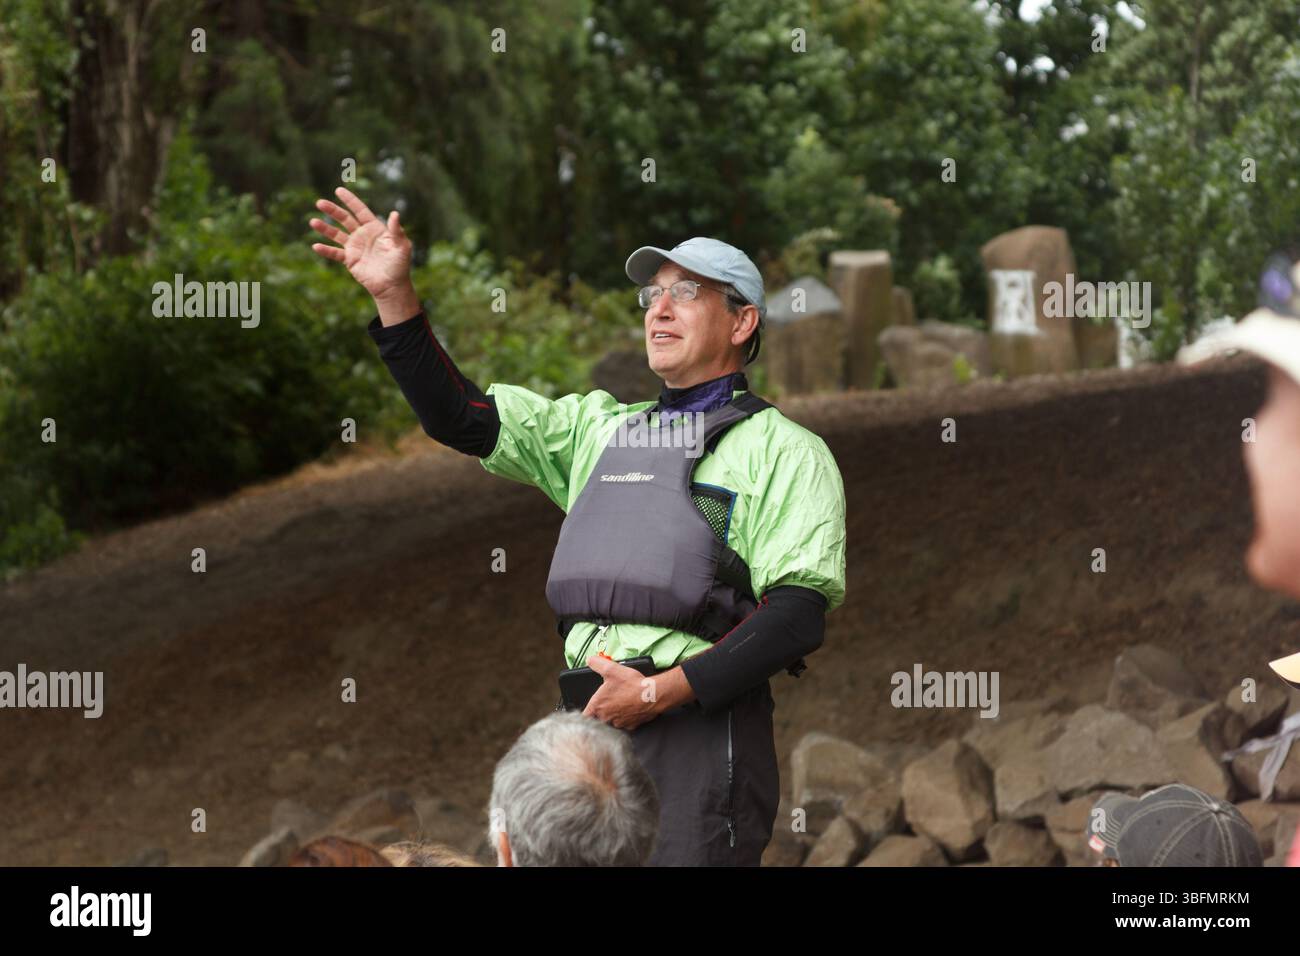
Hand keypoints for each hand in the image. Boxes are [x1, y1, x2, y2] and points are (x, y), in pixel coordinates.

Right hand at [309, 187, 416, 320]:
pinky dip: (326, 250)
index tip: (339, 190)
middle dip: (333, 210)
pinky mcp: (350, 260)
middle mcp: (362, 235)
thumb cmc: (400, 265)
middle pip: (345, 219)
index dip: (350, 200)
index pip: (360, 211)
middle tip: (319, 202)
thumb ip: (397, 230)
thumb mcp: (402, 246)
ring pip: (336, 234)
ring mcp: (354, 247)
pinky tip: (316, 246)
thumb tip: (395, 213)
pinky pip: (335, 254)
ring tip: (313, 222)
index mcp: (374, 228)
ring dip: (325, 228)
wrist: (392, 285)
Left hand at [581, 658, 694, 730]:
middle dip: (601, 711)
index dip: (586, 711)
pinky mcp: (630, 726)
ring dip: (614, 715)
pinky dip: (626, 718)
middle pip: (598, 718)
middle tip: (609, 700)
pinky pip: (624, 724)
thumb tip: (590, 660)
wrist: (652, 694)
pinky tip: (630, 708)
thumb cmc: (631, 684)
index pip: (585, 715)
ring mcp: (619, 723)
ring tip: (620, 703)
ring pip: (611, 722)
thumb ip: (597, 663)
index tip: (589, 708)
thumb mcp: (611, 668)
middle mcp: (606, 717)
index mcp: (598, 706)